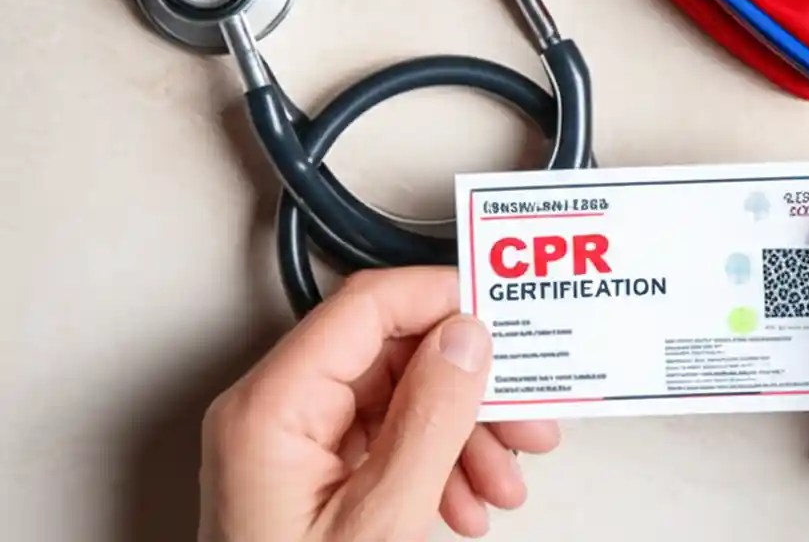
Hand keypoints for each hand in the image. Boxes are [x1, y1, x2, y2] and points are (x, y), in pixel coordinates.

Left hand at [198, 267, 558, 540]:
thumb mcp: (382, 521)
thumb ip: (429, 420)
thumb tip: (465, 340)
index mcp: (272, 410)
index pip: (365, 307)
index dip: (440, 300)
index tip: (501, 316)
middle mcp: (274, 415)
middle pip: (390, 356)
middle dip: (468, 389)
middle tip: (525, 414)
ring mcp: (292, 445)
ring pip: (398, 401)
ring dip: (463, 435)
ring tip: (503, 480)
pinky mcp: (312, 476)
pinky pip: (387, 443)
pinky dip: (437, 466)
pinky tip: (467, 502)